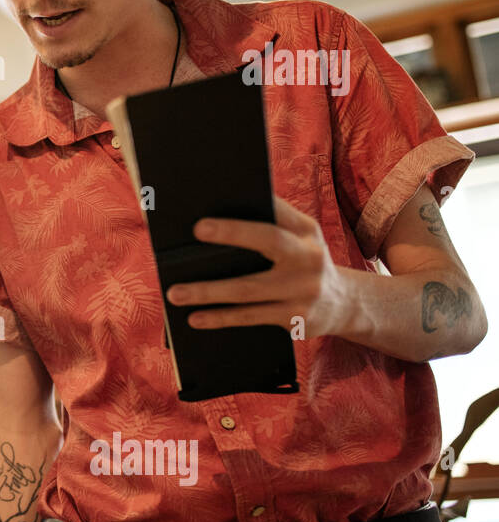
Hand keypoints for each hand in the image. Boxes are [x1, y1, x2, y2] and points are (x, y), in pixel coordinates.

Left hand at [164, 196, 349, 336]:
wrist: (345, 305)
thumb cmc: (304, 261)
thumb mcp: (300, 237)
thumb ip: (273, 220)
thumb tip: (223, 203)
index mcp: (306, 231)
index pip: (276, 212)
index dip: (249, 205)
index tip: (210, 213)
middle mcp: (310, 257)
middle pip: (269, 241)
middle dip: (232, 233)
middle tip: (197, 231)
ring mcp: (304, 291)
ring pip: (248, 289)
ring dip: (208, 292)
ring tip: (174, 293)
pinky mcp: (296, 319)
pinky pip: (250, 317)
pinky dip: (220, 318)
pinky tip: (195, 318)